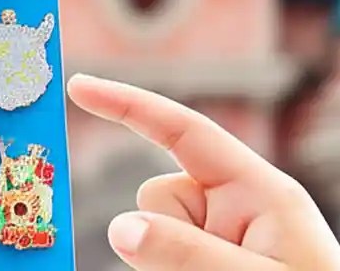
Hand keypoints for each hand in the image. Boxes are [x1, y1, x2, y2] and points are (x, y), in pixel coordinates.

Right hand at [68, 75, 339, 270]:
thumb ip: (187, 253)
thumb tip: (121, 227)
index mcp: (260, 191)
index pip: (184, 131)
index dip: (129, 105)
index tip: (79, 87)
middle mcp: (238, 209)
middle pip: (157, 198)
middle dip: (163, 236)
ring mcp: (221, 241)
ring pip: (150, 236)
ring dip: (165, 265)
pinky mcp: (208, 264)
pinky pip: (158, 259)